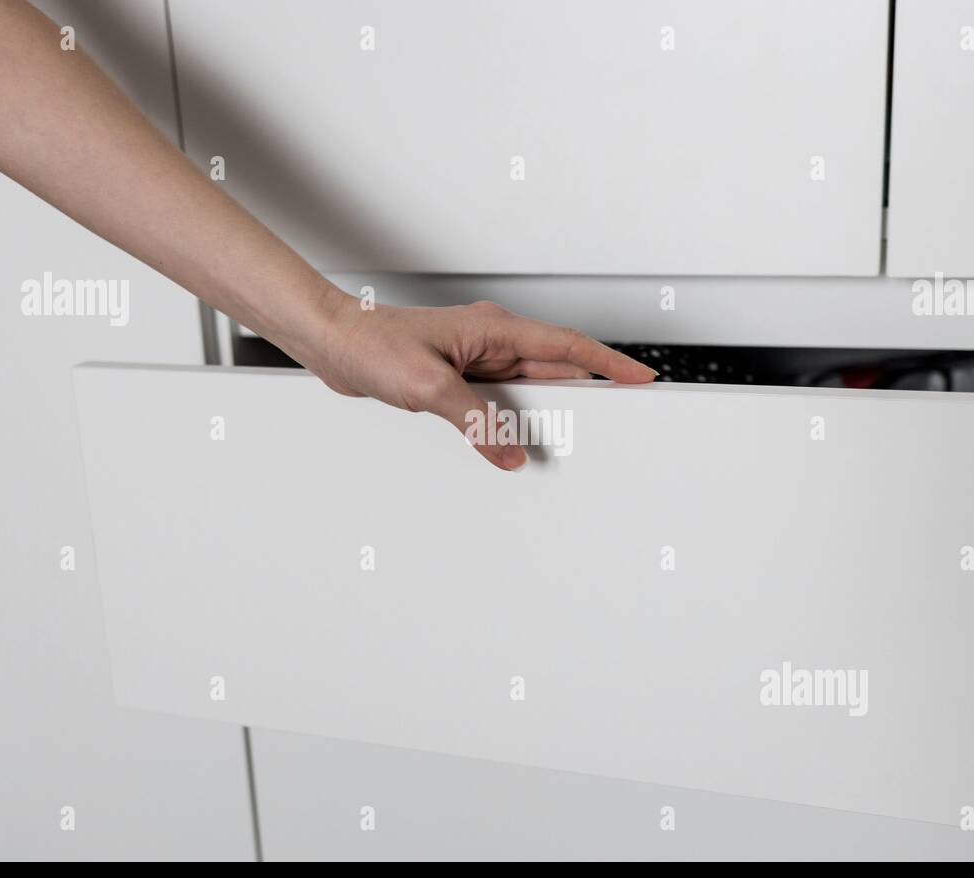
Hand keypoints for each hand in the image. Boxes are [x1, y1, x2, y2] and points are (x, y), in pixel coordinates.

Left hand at [284, 294, 657, 470]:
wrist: (333, 343)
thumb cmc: (373, 346)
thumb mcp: (431, 387)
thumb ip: (476, 422)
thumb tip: (509, 452)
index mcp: (494, 329)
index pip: (567, 346)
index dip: (609, 363)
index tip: (641, 377)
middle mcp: (490, 340)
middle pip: (555, 367)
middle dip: (588, 390)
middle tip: (616, 415)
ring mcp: (475, 357)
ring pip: (528, 385)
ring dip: (546, 408)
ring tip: (566, 435)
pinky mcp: (458, 374)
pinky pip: (500, 397)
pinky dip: (511, 417)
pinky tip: (510, 436)